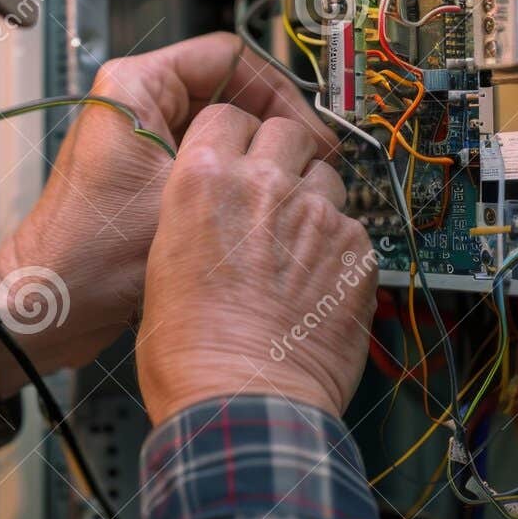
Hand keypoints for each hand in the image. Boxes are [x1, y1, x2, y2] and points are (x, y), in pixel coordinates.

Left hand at [0, 33, 333, 394]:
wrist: (51, 303)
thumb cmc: (92, 252)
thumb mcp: (182, 194)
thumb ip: (240, 159)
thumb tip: (297, 146)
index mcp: (135, 85)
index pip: (229, 57)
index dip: (278, 91)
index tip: (307, 130)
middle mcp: (136, 102)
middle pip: (229, 91)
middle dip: (273, 126)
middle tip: (310, 160)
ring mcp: (141, 138)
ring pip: (221, 128)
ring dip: (257, 154)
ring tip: (291, 183)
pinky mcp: (147, 172)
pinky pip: (206, 159)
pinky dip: (236, 175)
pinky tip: (263, 204)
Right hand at [135, 103, 377, 423]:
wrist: (243, 402)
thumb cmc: (189, 352)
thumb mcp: (160, 266)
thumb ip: (194, 219)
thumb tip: (210, 216)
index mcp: (201, 180)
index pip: (228, 116)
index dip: (233, 135)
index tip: (237, 152)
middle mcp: (262, 184)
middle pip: (286, 131)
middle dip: (282, 152)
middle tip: (273, 188)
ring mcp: (316, 214)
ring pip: (325, 176)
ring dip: (313, 197)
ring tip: (297, 242)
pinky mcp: (357, 250)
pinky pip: (352, 227)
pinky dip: (338, 245)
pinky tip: (318, 280)